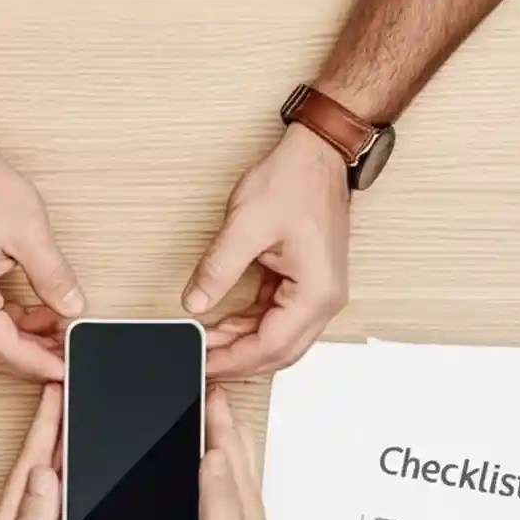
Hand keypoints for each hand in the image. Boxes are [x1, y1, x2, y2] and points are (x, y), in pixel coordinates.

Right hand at [0, 140, 84, 381]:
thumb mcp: (30, 233)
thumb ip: (54, 278)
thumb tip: (72, 308)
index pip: (5, 349)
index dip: (40, 363)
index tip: (65, 369)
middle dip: (34, 358)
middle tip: (68, 357)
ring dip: (26, 341)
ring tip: (62, 334)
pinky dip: (14, 324)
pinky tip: (42, 317)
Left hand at [0, 385, 72, 519]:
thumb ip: (37, 517)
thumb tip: (44, 471)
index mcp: (15, 513)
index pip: (33, 456)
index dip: (46, 421)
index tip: (56, 388)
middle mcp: (23, 514)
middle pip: (43, 456)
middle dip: (56, 421)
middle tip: (69, 386)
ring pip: (56, 473)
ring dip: (66, 444)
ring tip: (79, 413)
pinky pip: (66, 497)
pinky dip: (76, 474)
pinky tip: (86, 466)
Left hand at [183, 123, 350, 378]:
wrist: (318, 155)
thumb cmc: (296, 181)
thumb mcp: (246, 224)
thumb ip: (218, 268)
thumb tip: (195, 303)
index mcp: (316, 292)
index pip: (270, 346)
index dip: (232, 360)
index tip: (203, 365)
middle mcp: (324, 300)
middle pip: (278, 352)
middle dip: (237, 360)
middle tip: (200, 361)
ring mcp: (318, 294)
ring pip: (277, 339)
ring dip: (242, 344)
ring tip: (205, 343)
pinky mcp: (306, 285)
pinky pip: (277, 319)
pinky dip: (249, 326)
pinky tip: (223, 326)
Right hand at [185, 388, 302, 519]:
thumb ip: (218, 498)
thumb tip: (212, 453)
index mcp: (241, 500)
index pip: (228, 443)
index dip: (216, 409)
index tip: (204, 378)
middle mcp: (241, 504)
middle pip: (231, 447)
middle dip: (219, 413)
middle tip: (204, 384)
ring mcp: (234, 518)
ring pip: (224, 464)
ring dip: (215, 435)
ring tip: (202, 410)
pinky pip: (215, 485)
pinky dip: (206, 463)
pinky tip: (196, 465)